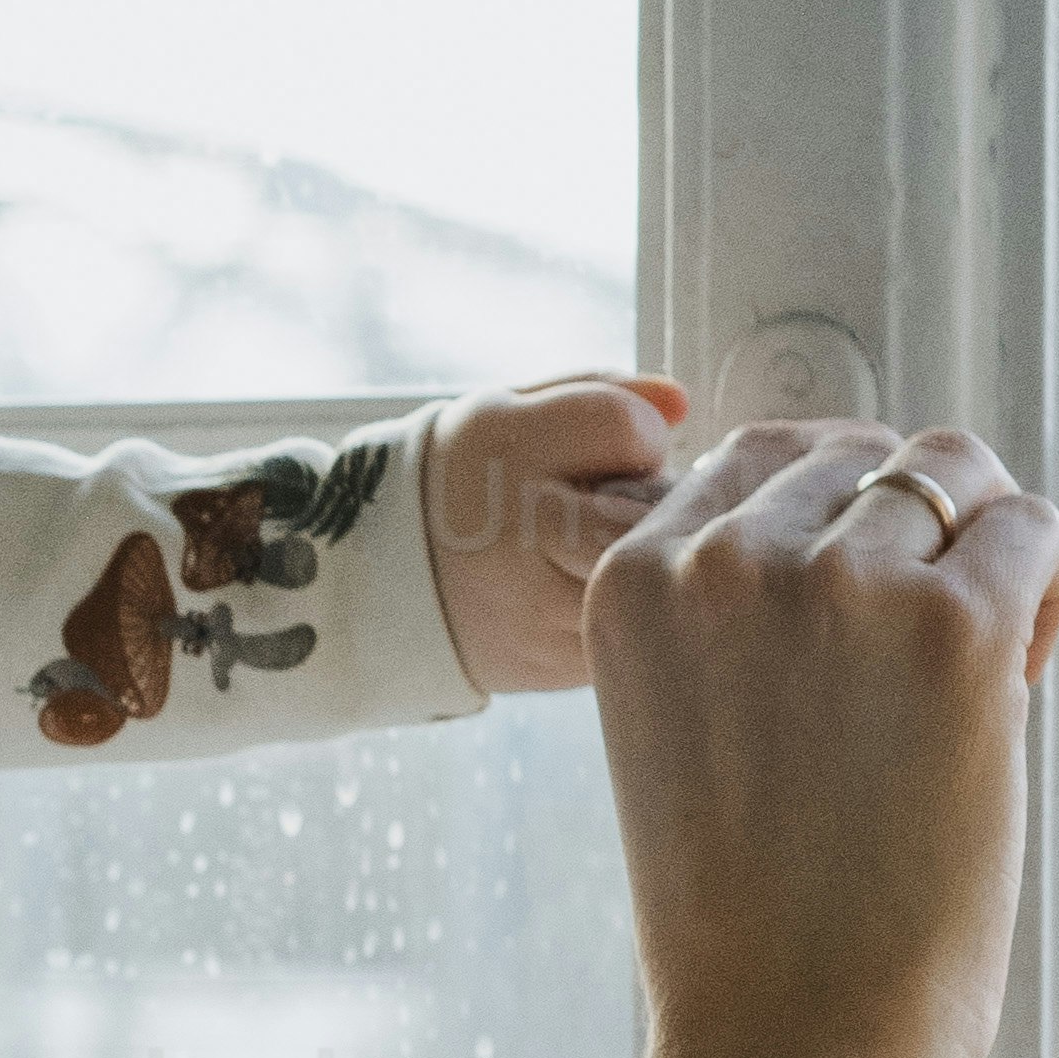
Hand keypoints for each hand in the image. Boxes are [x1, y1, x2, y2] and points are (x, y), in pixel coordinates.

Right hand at [422, 372, 688, 693]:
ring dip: (646, 566)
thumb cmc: (467, 480)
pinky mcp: (547, 663)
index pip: (630, 429)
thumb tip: (681, 406)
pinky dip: (626, 611)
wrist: (377, 578)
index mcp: (503, 449)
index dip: (641, 435)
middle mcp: (514, 529)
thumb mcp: (515, 413)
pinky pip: (629, 632)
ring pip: (646, 585)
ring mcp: (530, 607)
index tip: (619, 449)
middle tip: (631, 506)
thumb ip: (601, 394)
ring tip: (604, 550)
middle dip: (658, 511)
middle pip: (647, 518)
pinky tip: (589, 592)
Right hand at [573, 420, 1058, 1057]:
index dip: (828, 520)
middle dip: (907, 530)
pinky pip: (1029, 530)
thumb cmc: (742, 920)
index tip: (857, 609)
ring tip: (973, 668)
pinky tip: (1015, 679)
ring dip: (977, 549)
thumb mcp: (684, 730)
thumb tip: (856, 514)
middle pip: (857, 452)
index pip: (754, 459)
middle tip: (921, 656)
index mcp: (630, 584)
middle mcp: (721, 558)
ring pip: (952, 470)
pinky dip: (1038, 590)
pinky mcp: (950, 623)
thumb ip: (734, 619)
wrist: (786, 1041)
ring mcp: (836, 581)